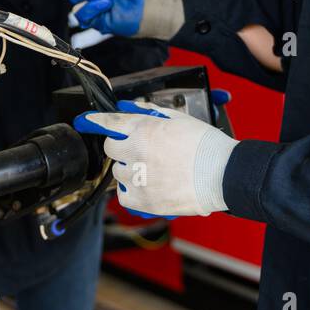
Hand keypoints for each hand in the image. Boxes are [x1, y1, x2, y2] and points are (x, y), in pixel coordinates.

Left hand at [73, 99, 237, 217]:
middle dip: (121, 145)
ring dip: (129, 168)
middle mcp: (137, 154)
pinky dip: (131, 190)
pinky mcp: (145, 202)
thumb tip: (133, 108)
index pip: (110, 123)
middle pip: (111, 148)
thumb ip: (151, 113)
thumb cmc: (206, 147)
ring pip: (118, 173)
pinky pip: (123, 195)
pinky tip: (146, 185)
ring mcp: (139, 179)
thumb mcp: (179, 119)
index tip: (85, 120)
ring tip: (152, 169)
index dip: (96, 121)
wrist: (224, 175)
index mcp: (144, 131)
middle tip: (138, 148)